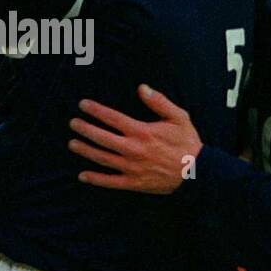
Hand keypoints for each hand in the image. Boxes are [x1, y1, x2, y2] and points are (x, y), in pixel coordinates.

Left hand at [68, 84, 201, 193]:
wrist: (197, 173)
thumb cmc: (188, 143)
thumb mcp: (178, 117)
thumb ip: (159, 101)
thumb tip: (141, 87)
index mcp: (142, 132)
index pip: (112, 118)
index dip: (95, 110)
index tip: (83, 104)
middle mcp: (133, 149)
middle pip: (102, 138)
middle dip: (85, 129)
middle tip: (73, 123)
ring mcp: (132, 167)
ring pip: (102, 158)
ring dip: (85, 151)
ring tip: (72, 144)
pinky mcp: (134, 183)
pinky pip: (110, 182)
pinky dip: (95, 179)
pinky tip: (82, 175)